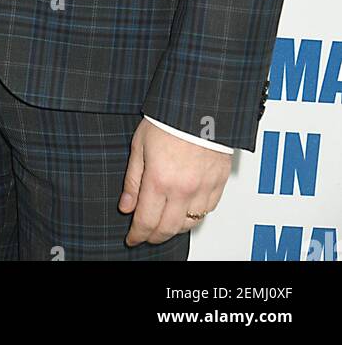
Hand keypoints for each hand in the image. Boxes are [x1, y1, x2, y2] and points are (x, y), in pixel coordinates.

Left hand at [118, 117, 230, 245]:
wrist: (198, 105)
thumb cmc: (167, 119)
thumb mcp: (139, 146)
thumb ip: (133, 180)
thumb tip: (126, 206)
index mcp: (159, 180)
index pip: (146, 221)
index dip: (137, 235)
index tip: (132, 238)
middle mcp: (183, 189)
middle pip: (168, 229)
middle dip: (154, 236)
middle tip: (146, 235)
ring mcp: (203, 188)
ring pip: (190, 224)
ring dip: (175, 227)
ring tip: (165, 221)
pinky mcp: (218, 183)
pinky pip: (208, 210)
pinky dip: (196, 215)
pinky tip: (186, 209)